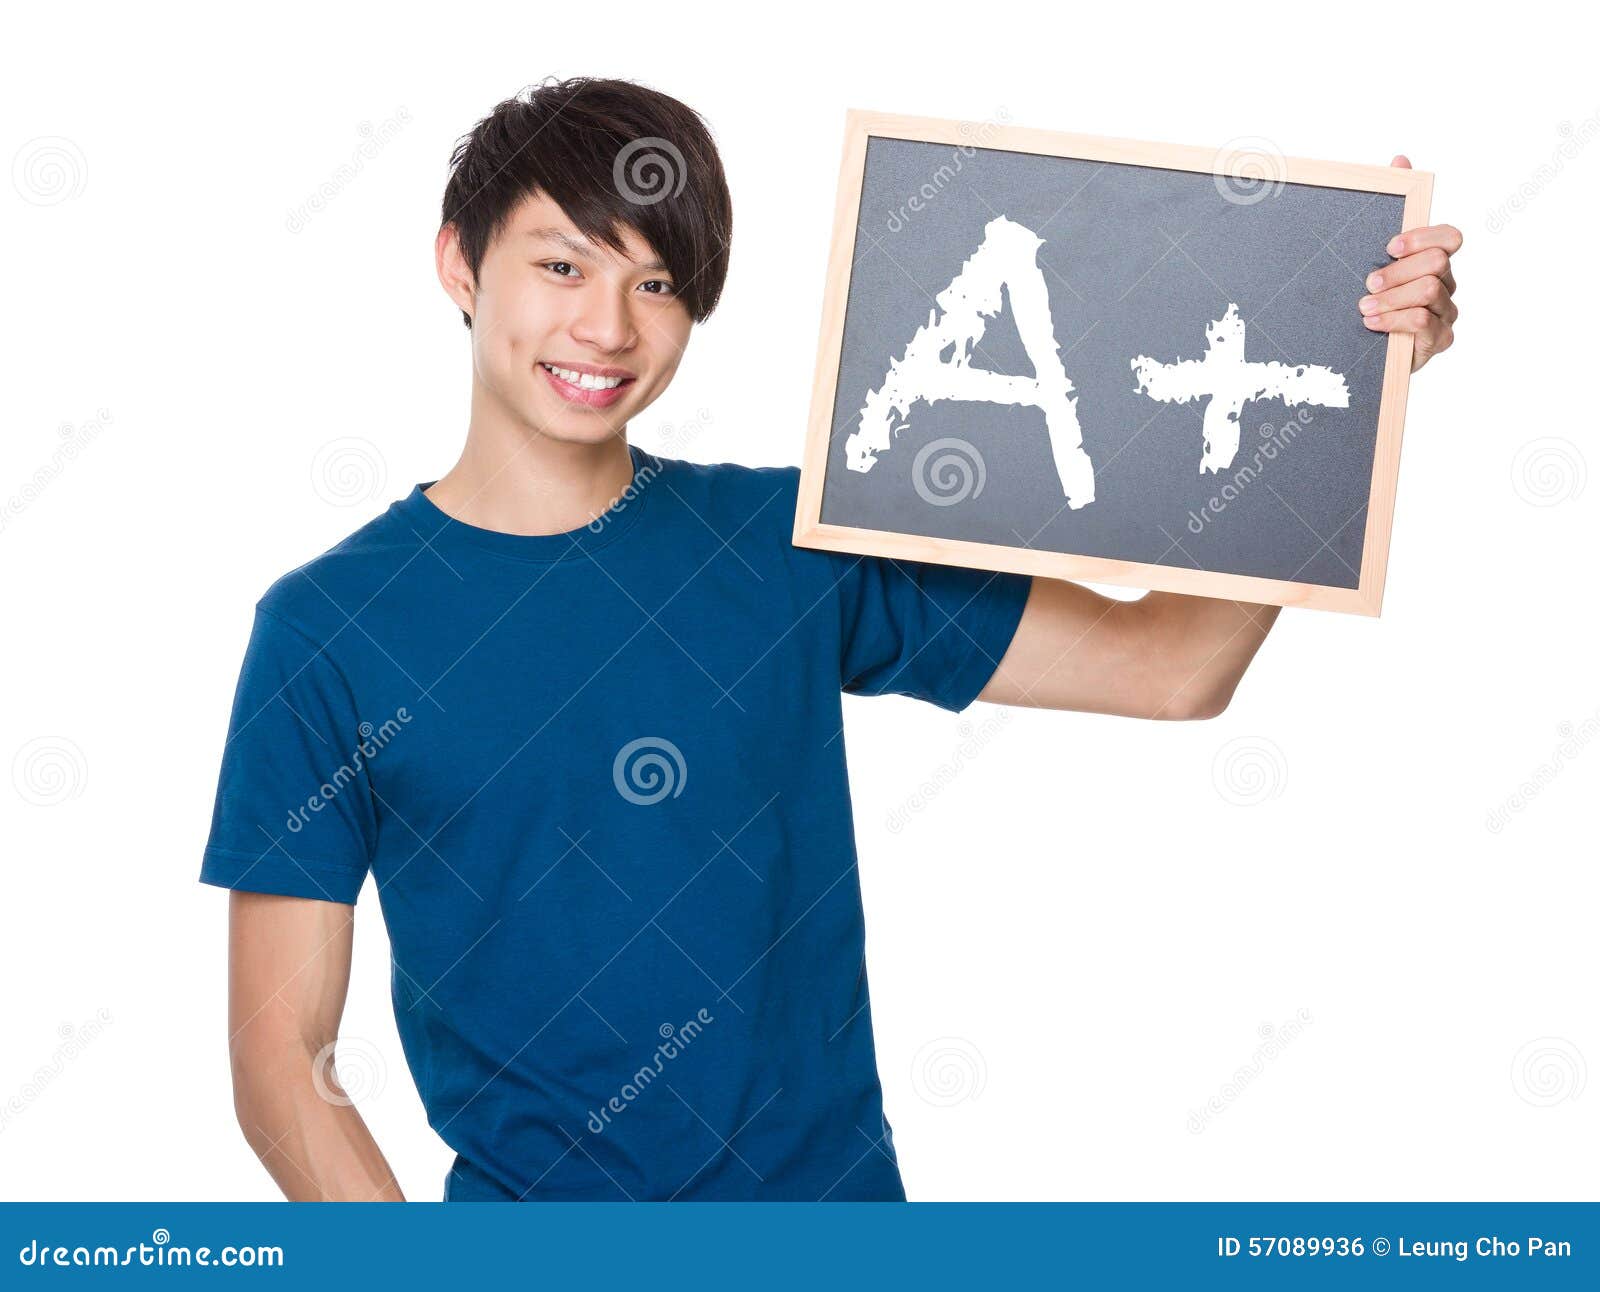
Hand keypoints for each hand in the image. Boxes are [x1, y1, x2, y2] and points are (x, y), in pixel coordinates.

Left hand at [1358, 155, 1460, 370]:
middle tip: (1368, 282)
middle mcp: (1446, 284)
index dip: (1422, 237)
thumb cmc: (1370, 298)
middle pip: (1437, 263)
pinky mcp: (1439, 340)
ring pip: (1429, 291)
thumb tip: (1401, 158)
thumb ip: (1388, 208)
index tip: (1388, 246)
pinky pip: (1422, 321)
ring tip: (1363, 307)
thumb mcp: (1368, 254)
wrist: (1361, 351)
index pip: (1450, 237)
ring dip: (1391, 298)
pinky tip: (1371, 324)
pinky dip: (1393, 320)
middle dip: (1399, 271)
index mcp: (1432, 260)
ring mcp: (1446, 312)